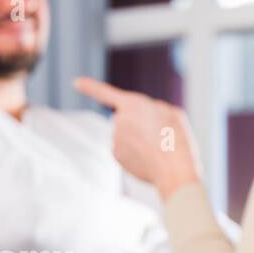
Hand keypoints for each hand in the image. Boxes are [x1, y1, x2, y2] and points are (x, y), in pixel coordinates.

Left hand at [73, 76, 201, 198]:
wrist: (173, 170)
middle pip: (126, 118)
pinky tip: (149, 157)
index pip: (106, 93)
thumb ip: (152, 109)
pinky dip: (136, 152)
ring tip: (157, 147)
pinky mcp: (116, 155)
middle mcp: (119, 120)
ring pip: (126, 134)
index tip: (76, 82)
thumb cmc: (177, 139)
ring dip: (139, 139)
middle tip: (159, 134)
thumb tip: (141, 119)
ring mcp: (115, 139)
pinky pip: (125, 148)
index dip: (91, 87)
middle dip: (139, 124)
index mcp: (133, 104)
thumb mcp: (171, 113)